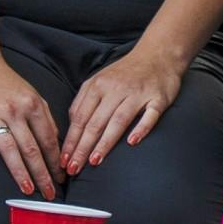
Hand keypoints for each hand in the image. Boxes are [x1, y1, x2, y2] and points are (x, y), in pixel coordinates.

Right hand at [0, 55, 62, 197]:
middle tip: (49, 194)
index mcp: (31, 105)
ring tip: (27, 189)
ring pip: (7, 148)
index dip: (56, 161)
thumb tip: (56, 143)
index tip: (61, 179)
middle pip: (31, 148)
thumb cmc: (6, 83)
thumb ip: (45, 117)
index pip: (47, 139)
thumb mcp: (32, 94)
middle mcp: (13, 110)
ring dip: (19, 171)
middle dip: (42, 173)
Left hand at [56, 45, 183, 177]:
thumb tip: (71, 126)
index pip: (80, 117)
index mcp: (98, 86)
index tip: (63, 160)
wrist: (158, 55)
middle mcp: (116, 89)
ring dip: (105, 142)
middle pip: (96, 122)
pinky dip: (141, 128)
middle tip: (74, 168)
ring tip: (95, 161)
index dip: (71, 140)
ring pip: (118, 120)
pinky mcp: (158, 98)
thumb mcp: (99, 80)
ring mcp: (138, 93)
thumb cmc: (125, 72)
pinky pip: (150, 115)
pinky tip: (132, 142)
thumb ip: (84, 100)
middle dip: (82, 147)